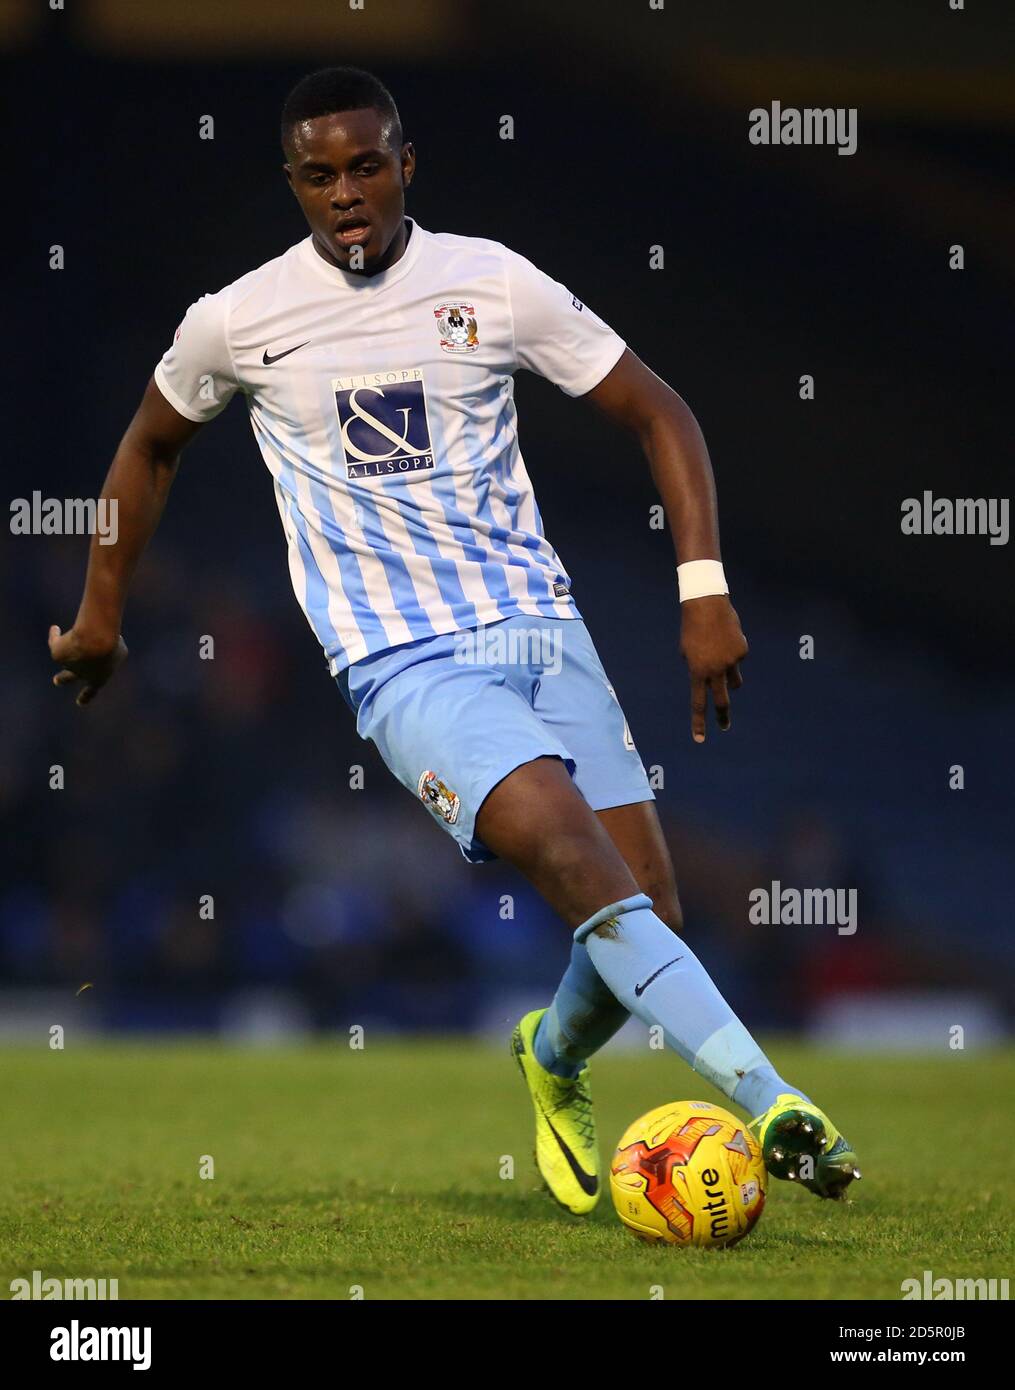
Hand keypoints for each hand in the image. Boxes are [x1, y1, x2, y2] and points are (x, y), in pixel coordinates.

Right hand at [48, 625, 127, 706]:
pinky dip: (55, 636)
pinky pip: (55, 641)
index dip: (86, 696)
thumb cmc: (111, 647)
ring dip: (60, 648)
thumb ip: (113, 651)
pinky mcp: (58, 654)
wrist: (97, 642)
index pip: (92, 690)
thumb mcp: (119, 649)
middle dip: (62, 679)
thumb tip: (103, 646)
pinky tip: (55, 630)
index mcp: (98, 679)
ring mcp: (68, 665)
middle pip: (68, 678)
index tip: (80, 702)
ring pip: (62, 657)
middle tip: (57, 680)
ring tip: (58, 643)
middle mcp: (81, 674)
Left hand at [679, 594, 747, 742]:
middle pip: (722, 700)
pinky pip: (738, 659)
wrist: (706, 604)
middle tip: (724, 727)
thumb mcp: (687, 651)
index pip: (698, 702)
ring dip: (730, 678)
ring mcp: (731, 661)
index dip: (699, 722)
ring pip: (734, 681)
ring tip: (721, 659)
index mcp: (697, 671)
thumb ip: (698, 669)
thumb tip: (711, 681)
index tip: (700, 739)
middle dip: (723, 716)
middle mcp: (715, 669)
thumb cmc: (692, 628)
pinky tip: (726, 637)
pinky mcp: (743, 651)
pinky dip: (733, 653)